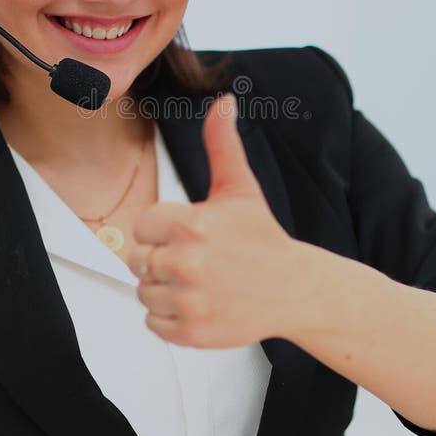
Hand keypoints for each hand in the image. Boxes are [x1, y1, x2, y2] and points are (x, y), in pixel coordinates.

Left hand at [126, 93, 297, 348]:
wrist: (296, 289)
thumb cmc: (262, 236)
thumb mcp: (240, 187)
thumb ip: (222, 143)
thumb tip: (223, 101)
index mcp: (190, 224)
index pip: (141, 226)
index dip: (163, 228)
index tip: (191, 232)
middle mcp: (186, 264)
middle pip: (139, 260)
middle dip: (163, 258)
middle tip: (198, 258)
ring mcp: (189, 302)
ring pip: (144, 292)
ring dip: (165, 288)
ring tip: (199, 280)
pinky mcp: (192, 334)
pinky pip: (154, 323)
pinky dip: (170, 317)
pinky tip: (199, 302)